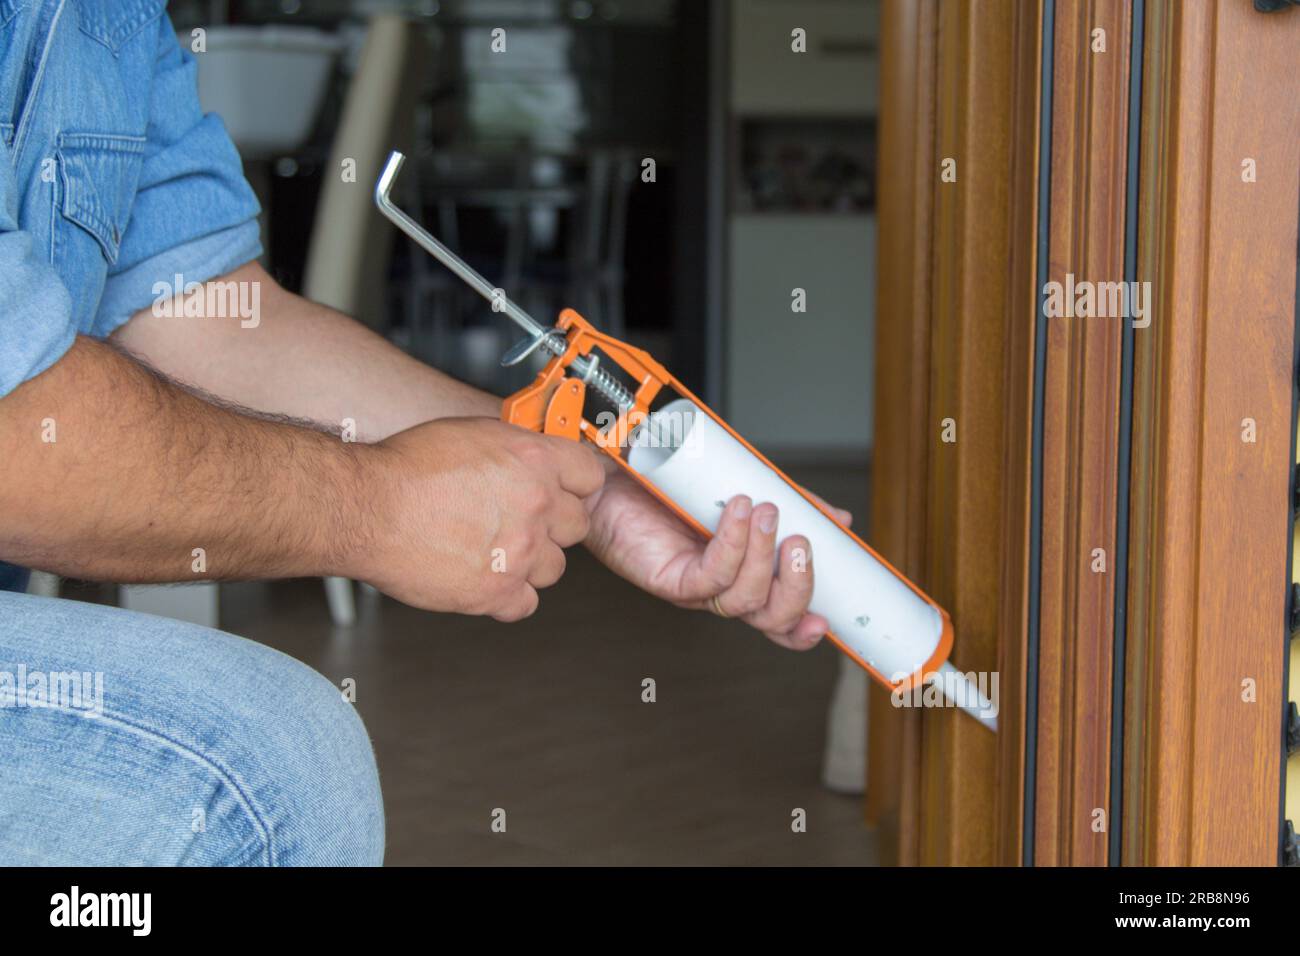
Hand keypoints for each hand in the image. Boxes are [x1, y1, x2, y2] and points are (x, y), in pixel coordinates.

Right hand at [353, 417, 604, 619]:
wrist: (366, 508)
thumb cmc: (406, 468)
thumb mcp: (472, 434)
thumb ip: (514, 449)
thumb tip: (530, 458)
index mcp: (535, 461)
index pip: (590, 477)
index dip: (575, 486)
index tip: (565, 492)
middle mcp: (536, 505)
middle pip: (577, 526)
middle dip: (553, 526)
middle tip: (524, 523)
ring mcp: (521, 552)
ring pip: (554, 568)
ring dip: (531, 563)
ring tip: (497, 552)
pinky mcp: (497, 592)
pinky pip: (526, 604)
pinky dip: (509, 598)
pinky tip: (486, 580)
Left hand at [583, 465, 851, 649]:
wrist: (612, 477)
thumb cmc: (673, 487)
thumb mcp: (746, 488)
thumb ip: (791, 505)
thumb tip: (838, 519)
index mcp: (745, 576)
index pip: (780, 618)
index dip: (804, 629)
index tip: (827, 620)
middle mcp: (722, 590)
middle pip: (770, 619)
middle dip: (795, 588)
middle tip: (802, 544)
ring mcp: (695, 588)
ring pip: (742, 599)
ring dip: (761, 554)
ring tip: (765, 510)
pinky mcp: (669, 579)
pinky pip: (709, 578)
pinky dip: (730, 545)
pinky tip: (735, 512)